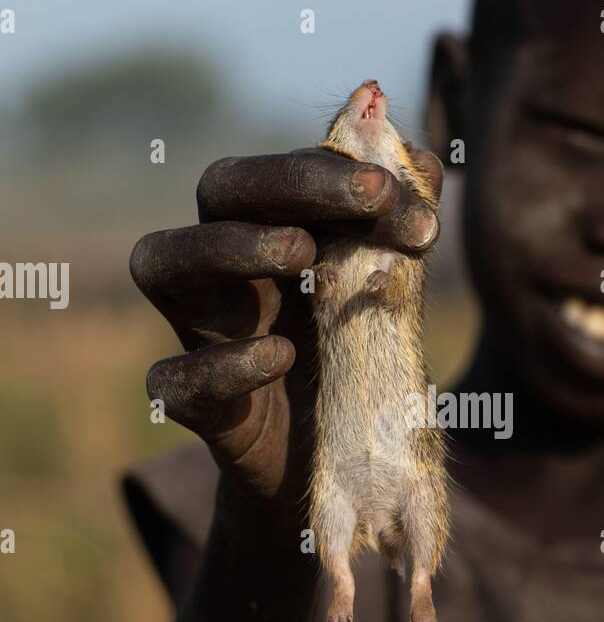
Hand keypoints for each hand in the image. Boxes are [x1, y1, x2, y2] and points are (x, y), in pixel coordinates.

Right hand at [130, 146, 442, 522]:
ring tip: (302, 251)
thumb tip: (423, 158)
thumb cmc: (353, 359)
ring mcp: (198, 332)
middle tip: (372, 196)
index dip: (341, 171)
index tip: (403, 196)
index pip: (283, 171)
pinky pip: (173, 377)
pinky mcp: (194, 405)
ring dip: (230, 245)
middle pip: (219, 189)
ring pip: (161, 261)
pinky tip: (280, 357)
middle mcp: (221, 268)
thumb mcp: (386, 291)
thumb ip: (400, 227)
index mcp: (266, 229)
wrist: (333, 463)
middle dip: (293, 181)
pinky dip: (224, 364)